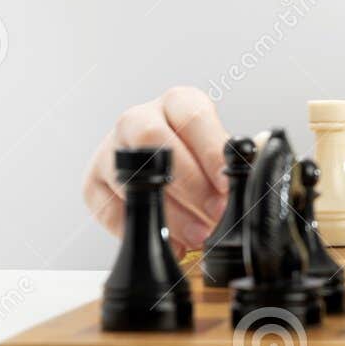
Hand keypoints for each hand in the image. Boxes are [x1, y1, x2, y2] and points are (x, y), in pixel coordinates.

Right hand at [81, 86, 230, 255]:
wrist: (162, 162)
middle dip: (191, 184)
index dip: (211, 151)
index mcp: (178, 102)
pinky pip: (107, 208)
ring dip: (168, 212)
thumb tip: (252, 179)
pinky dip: (139, 230)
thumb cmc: (198, 154)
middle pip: (155, 143)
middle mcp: (139, 118)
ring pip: (131, 177)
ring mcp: (110, 148)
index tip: (228, 183)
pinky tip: (168, 243)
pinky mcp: (92, 181)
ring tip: (197, 236)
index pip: (192, 117)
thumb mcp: (220, 147)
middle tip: (216, 212)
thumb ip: (233, 160)